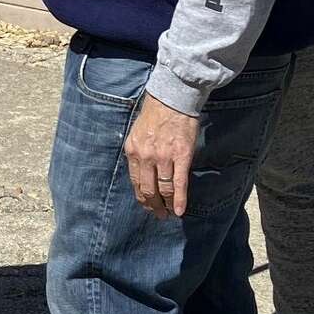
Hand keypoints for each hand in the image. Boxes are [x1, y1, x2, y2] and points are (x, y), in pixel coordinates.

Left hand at [125, 94, 199, 218]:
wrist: (172, 98)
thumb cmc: (155, 115)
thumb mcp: (137, 133)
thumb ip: (138, 153)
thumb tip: (142, 172)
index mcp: (132, 151)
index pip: (135, 182)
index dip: (141, 197)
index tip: (147, 206)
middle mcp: (145, 156)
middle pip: (147, 189)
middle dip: (152, 205)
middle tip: (158, 215)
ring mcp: (163, 157)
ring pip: (163, 189)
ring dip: (166, 205)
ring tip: (168, 214)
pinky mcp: (181, 156)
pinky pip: (178, 183)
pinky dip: (179, 199)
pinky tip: (179, 211)